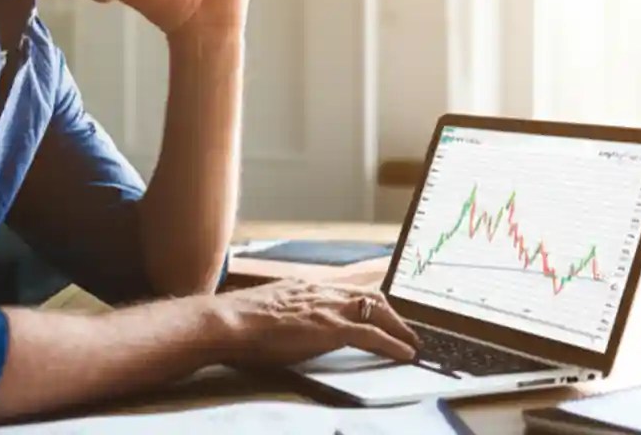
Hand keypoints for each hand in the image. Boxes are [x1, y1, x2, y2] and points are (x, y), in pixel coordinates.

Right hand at [208, 280, 419, 366]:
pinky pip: (372, 334)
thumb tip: (287, 323)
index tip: (382, 310)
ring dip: (399, 327)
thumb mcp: (269, 309)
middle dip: (392, 312)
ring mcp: (328, 308)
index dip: (368, 300)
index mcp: (306, 287)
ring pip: (376, 310)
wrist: (229, 322)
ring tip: (411, 342)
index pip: (348, 289)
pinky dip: (393, 344)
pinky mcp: (330, 328)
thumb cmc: (239, 322)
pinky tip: (405, 354)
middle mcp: (321, 291)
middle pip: (369, 295)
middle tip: (405, 329)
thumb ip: (286, 311)